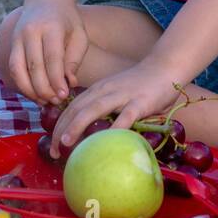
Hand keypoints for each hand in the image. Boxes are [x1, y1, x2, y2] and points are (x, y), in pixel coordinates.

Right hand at [0, 0, 89, 106]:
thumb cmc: (67, 20)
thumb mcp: (79, 35)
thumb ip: (75, 59)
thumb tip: (70, 83)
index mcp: (51, 27)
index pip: (52, 58)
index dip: (56, 79)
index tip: (64, 95)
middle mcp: (31, 31)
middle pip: (34, 66)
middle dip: (44, 88)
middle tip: (56, 101)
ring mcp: (17, 36)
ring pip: (18, 69)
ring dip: (30, 90)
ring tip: (44, 101)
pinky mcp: (11, 43)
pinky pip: (13, 68)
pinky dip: (22, 84)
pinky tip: (34, 94)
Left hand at [49, 62, 181, 157]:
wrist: (165, 67)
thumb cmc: (139, 85)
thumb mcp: (115, 94)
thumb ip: (102, 108)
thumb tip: (88, 134)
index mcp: (97, 90)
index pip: (72, 108)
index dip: (58, 125)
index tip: (51, 144)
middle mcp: (105, 91)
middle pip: (77, 109)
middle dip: (61, 129)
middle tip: (53, 150)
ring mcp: (122, 95)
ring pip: (95, 109)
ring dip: (77, 125)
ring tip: (66, 142)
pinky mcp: (140, 102)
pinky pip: (126, 116)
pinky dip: (115, 127)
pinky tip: (107, 141)